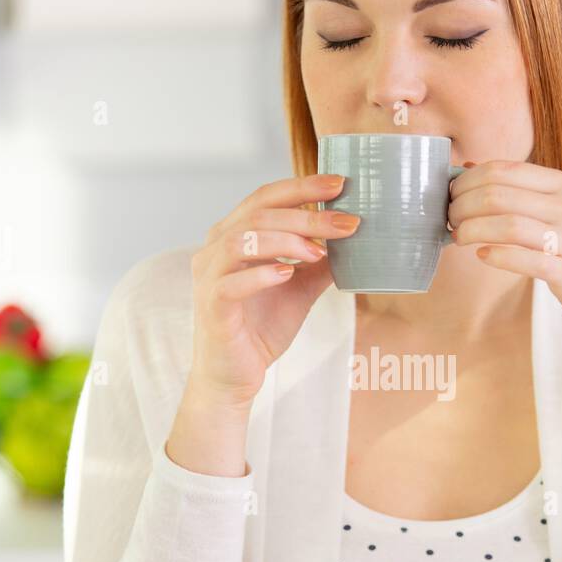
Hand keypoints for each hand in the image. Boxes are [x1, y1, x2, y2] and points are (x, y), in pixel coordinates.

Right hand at [188, 173, 359, 405]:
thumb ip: (319, 262)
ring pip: (243, 240)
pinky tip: (289, 274)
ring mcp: (208, 276)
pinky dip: (263, 274)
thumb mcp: (299, 288)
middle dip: (307, 215)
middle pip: (259, 214)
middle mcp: (215, 248)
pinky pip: (232, 283)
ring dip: (286, 240)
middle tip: (347, 222)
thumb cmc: (260, 328)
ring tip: (319, 252)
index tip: (340, 185)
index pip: (265, 197)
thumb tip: (353, 238)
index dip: (302, 186)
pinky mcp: (211, 306)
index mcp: (233, 235)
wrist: (234, 376)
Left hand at [448, 159, 561, 390]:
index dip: (468, 180)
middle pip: (498, 193)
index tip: (451, 195)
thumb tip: (475, 168)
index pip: (505, 170)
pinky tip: (481, 255)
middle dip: (462, 204)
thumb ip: (529, 192)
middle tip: (448, 218)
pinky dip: (495, 255)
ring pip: (505, 223)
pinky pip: (522, 258)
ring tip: (457, 237)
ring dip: (471, 229)